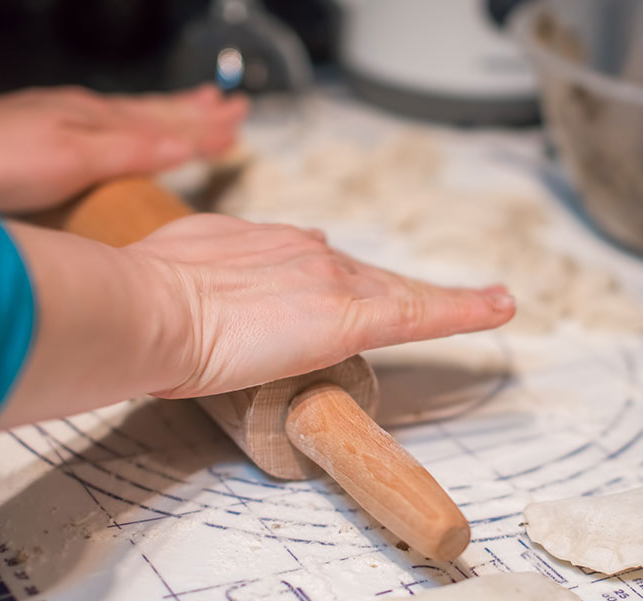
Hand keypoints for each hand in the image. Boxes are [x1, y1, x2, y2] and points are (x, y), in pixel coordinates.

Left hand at [0, 85, 248, 212]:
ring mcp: (62, 124)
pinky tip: (128, 128)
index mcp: (98, 121)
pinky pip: (107, 126)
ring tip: (196, 106)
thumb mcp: (74, 158)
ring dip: (169, 115)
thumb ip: (131, 150)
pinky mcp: (42, 139)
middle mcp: (84, 116)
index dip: (204, 128)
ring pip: (132, 116)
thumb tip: (186, 145)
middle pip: (155, 113)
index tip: (238, 128)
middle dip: (196, 113)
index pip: (168, 124)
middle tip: (234, 109)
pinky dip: (133, 126)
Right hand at [0, 219, 513, 427]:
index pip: (313, 258)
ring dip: (432, 301)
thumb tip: (198, 298)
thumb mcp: (167, 278)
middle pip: (363, 273)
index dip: (332, 274)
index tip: (343, 282)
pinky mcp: (351, 314)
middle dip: (391, 292)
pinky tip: (498, 305)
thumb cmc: (143, 308)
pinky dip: (463, 307)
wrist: (152, 311)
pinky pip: (421, 310)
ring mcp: (330, 280)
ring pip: (396, 289)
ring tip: (484, 304)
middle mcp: (302, 252)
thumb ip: (194, 283)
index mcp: (259, 244)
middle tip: (435, 302)